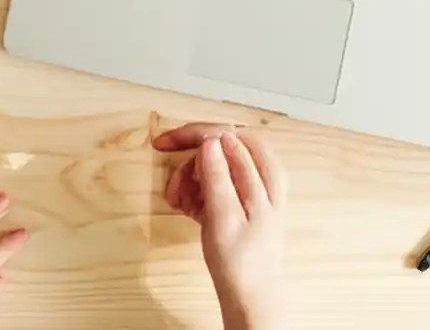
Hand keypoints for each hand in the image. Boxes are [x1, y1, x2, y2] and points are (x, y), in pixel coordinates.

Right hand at [154, 124, 288, 329]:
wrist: (250, 294)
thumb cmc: (240, 261)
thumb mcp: (224, 217)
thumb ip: (219, 176)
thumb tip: (211, 139)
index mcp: (264, 174)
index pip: (227, 134)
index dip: (193, 135)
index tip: (165, 143)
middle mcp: (263, 175)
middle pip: (220, 148)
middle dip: (191, 161)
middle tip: (174, 184)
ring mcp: (253, 187)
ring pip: (216, 165)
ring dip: (191, 178)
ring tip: (179, 201)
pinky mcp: (242, 201)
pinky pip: (216, 183)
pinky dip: (198, 190)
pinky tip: (187, 206)